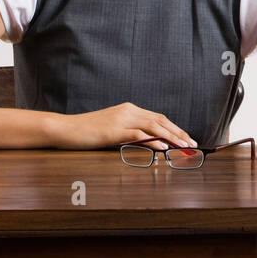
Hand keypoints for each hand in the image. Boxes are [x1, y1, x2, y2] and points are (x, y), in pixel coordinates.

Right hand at [54, 103, 197, 150]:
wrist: (64, 129)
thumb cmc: (86, 132)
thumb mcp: (111, 130)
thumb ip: (129, 133)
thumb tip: (148, 143)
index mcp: (129, 109)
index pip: (158, 117)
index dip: (175, 128)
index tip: (187, 138)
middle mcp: (128, 111)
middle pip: (160, 120)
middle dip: (179, 132)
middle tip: (192, 144)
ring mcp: (121, 119)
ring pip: (153, 126)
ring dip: (171, 137)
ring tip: (184, 146)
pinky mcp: (113, 131)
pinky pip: (138, 135)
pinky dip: (153, 141)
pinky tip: (164, 148)